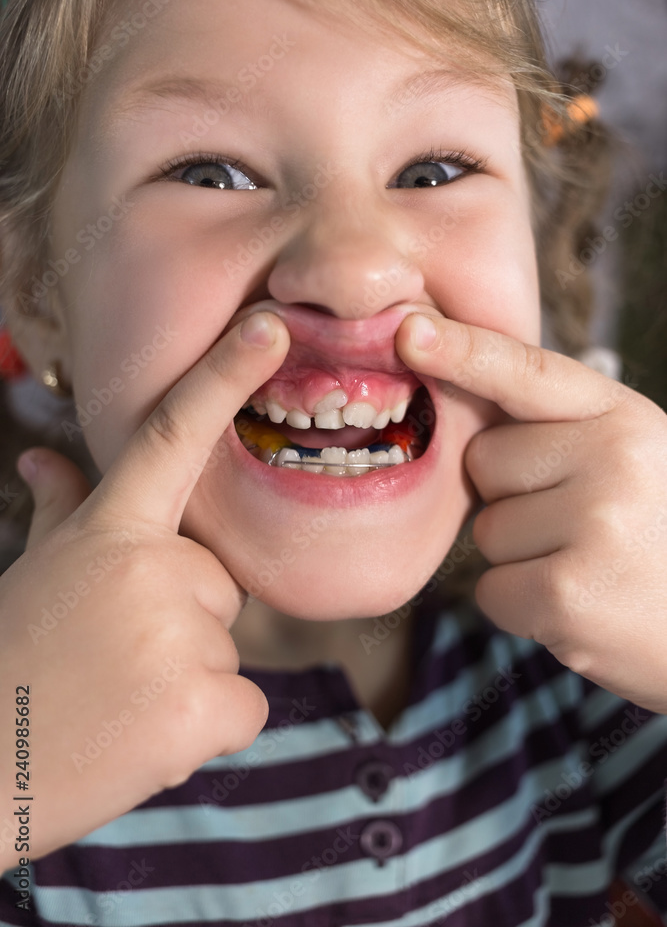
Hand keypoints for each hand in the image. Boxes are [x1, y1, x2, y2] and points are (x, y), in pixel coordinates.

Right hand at [0, 312, 289, 870]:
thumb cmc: (11, 661)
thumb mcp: (36, 573)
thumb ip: (63, 511)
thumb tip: (47, 457)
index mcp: (109, 529)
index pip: (172, 436)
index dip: (225, 374)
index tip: (272, 326)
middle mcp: (152, 567)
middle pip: (220, 581)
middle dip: (185, 619)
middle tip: (116, 658)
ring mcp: (179, 635)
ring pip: (229, 648)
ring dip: (189, 679)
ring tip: (119, 701)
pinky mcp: (202, 707)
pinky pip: (244, 708)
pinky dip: (206, 729)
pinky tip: (145, 737)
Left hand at [396, 313, 666, 712]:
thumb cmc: (659, 542)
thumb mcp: (635, 461)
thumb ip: (565, 432)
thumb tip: (466, 423)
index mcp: (626, 418)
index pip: (528, 372)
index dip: (464, 350)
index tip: (410, 333)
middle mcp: (613, 458)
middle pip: (484, 461)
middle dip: (514, 498)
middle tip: (583, 528)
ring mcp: (593, 523)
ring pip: (486, 530)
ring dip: (523, 559)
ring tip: (591, 569)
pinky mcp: (568, 593)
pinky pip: (490, 589)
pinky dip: (523, 608)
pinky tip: (580, 607)